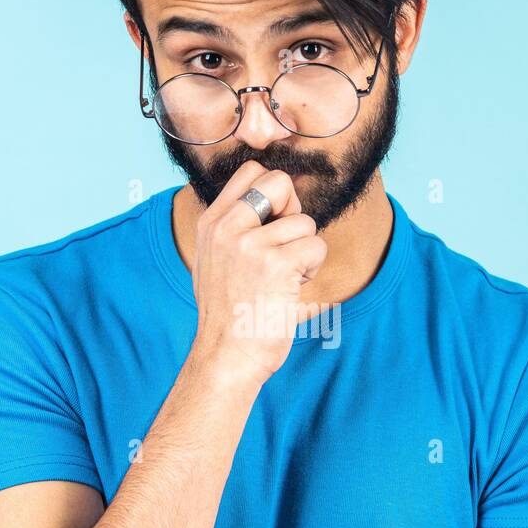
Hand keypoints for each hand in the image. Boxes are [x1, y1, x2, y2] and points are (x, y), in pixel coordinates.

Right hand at [190, 160, 328, 386]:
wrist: (226, 356)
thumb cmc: (229, 315)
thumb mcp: (214, 261)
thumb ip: (235, 229)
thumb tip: (275, 203)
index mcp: (211, 223)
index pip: (252, 172)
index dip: (274, 192)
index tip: (273, 222)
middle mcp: (227, 227)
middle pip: (280, 182)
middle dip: (294, 211)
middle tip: (286, 245)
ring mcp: (250, 244)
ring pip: (305, 222)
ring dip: (304, 252)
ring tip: (283, 279)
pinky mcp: (276, 264)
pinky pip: (315, 246)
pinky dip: (311, 269)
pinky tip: (290, 288)